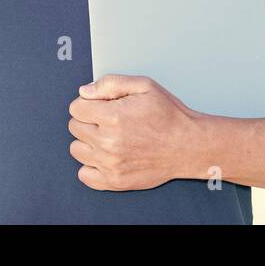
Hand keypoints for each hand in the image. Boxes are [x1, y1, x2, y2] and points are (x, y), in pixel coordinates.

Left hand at [67, 74, 204, 190]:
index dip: (88, 103)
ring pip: (76, 150)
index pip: (76, 108)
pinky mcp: (115, 181)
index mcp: (113, 116)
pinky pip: (84, 175)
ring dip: (87, 142)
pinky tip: (105, 156)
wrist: (189, 145)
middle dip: (88, 120)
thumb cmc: (169, 115)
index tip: (100, 106)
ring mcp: (110, 164)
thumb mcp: (144, 86)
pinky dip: (91, 165)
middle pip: (75, 127)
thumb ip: (110, 84)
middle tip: (107, 120)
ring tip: (107, 137)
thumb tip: (85, 91)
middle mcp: (108, 142)